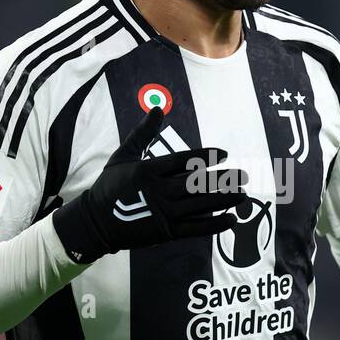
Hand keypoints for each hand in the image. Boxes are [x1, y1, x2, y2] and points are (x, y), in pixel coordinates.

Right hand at [52, 106, 245, 262]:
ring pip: (201, 205)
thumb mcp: (124, 155)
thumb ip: (143, 132)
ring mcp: (164, 212)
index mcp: (150, 170)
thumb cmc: (110, 186)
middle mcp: (160, 190)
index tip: (225, 153)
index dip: (206, 156)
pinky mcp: (166, 232)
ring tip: (242, 194)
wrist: (96, 222)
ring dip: (224, 199)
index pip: (184, 160)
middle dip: (223, 179)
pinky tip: (231, 219)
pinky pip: (196, 228)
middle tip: (243, 175)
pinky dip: (215, 225)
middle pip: (198, 183)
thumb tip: (157, 107)